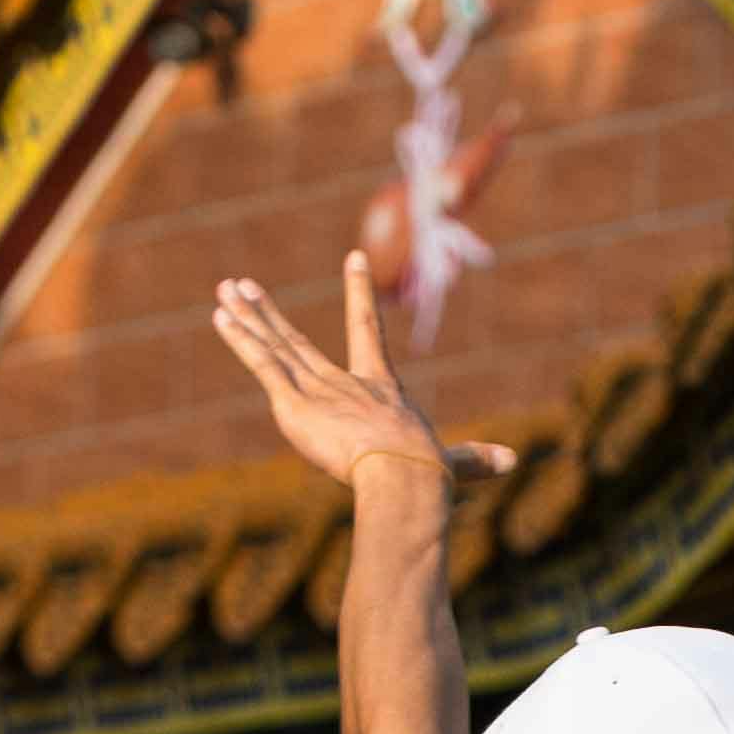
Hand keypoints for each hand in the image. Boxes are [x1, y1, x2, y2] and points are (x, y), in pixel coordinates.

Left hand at [211, 250, 514, 496]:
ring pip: (274, 347)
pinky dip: (241, 341)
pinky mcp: (294, 404)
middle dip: (268, 313)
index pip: (366, 331)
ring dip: (246, 319)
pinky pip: (263, 365)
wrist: (403, 476)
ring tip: (223, 291)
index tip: (354, 257)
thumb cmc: (427, 473)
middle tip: (243, 286)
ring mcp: (316, 390)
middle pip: (298, 341)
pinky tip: (221, 318)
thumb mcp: (450, 465)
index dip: (359, 294)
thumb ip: (473, 461)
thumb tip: (512, 463)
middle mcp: (343, 382)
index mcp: (379, 389)